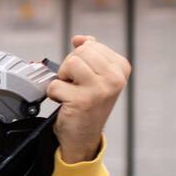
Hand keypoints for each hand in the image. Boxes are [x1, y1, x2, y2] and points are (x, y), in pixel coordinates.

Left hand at [46, 35, 130, 163]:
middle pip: (79, 52)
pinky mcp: (83, 101)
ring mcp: (100, 89)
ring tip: (72, 92)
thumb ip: (90, 53)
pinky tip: (65, 103)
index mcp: (121, 68)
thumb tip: (79, 38)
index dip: (79, 59)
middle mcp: (115, 78)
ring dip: (62, 78)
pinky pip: (55, 84)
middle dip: (70, 67)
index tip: (85, 76)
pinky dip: (54, 93)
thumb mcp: (95, 75)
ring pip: (69, 64)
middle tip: (76, 84)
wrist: (83, 137)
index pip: (90, 45)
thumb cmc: (88, 104)